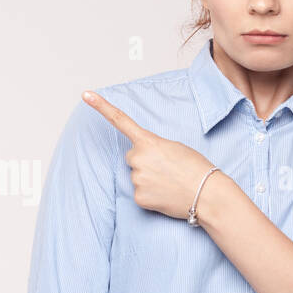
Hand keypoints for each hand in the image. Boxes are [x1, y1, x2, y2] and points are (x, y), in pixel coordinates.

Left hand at [82, 90, 217, 220]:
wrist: (207, 194)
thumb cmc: (196, 168)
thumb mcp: (175, 147)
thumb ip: (153, 147)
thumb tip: (142, 160)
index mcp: (148, 141)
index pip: (120, 120)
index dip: (101, 107)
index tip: (86, 95)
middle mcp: (137, 158)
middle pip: (132, 157)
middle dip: (145, 161)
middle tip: (167, 168)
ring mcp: (136, 178)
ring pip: (136, 175)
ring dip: (149, 178)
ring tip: (169, 182)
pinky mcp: (139, 198)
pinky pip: (140, 193)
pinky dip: (151, 194)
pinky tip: (165, 194)